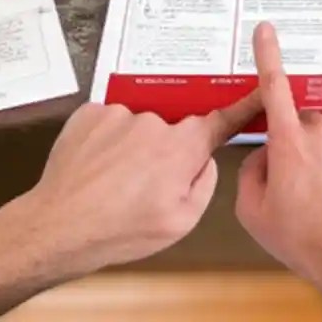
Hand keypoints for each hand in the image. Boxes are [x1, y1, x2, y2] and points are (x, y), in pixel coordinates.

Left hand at [14, 94, 261, 280]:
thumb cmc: (120, 230)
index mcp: (182, 147)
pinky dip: (105, 142)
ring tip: (110, 183)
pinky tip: (95, 170)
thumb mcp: (181, 222)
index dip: (244, 107)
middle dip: (162, 154)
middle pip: (171, 131)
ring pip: (137, 128)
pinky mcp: (90, 113)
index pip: (222, 121)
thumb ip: (203, 184)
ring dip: (130, 149)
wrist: (59, 227)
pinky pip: (109, 123)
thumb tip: (204, 161)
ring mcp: (119, 114)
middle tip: (141, 188)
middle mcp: (154, 122)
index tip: (262, 91)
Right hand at [235, 23, 321, 320]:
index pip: (273, 87)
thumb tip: (265, 155)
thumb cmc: (309, 241)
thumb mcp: (255, 213)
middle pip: (302, 126)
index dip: (267, 55)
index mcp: (289, 142)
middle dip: (298, 147)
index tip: (267, 29)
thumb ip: (251, 173)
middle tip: (299, 187)